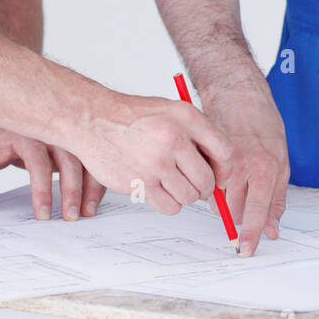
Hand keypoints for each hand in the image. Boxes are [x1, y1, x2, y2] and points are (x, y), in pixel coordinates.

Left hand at [0, 121, 105, 221]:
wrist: (2, 107)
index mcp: (25, 132)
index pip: (38, 163)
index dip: (41, 191)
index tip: (43, 214)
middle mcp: (49, 130)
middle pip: (69, 159)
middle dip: (72, 190)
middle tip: (70, 216)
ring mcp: (65, 133)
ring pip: (86, 158)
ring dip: (90, 185)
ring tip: (87, 211)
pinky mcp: (74, 140)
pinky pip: (91, 158)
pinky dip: (95, 178)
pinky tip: (94, 198)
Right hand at [70, 94, 232, 217]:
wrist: (93, 120)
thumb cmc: (131, 116)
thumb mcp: (170, 111)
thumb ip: (195, 134)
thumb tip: (218, 167)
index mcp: (186, 118)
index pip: (224, 152)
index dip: (225, 169)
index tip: (219, 175)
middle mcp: (173, 139)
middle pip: (207, 180)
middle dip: (204, 187)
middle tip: (194, 183)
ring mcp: (155, 163)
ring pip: (189, 196)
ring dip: (184, 195)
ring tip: (172, 183)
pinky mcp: (140, 183)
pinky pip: (169, 207)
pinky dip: (169, 203)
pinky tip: (160, 190)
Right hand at [201, 80, 289, 257]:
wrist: (239, 94)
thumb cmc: (263, 125)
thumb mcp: (282, 162)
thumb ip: (276, 198)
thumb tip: (272, 229)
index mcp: (265, 169)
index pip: (256, 210)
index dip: (250, 233)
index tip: (244, 249)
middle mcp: (242, 166)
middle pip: (232, 209)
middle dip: (235, 211)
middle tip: (241, 197)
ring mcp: (221, 160)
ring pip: (216, 198)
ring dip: (222, 198)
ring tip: (231, 180)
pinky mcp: (204, 154)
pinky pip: (205, 181)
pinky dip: (210, 182)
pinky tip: (216, 170)